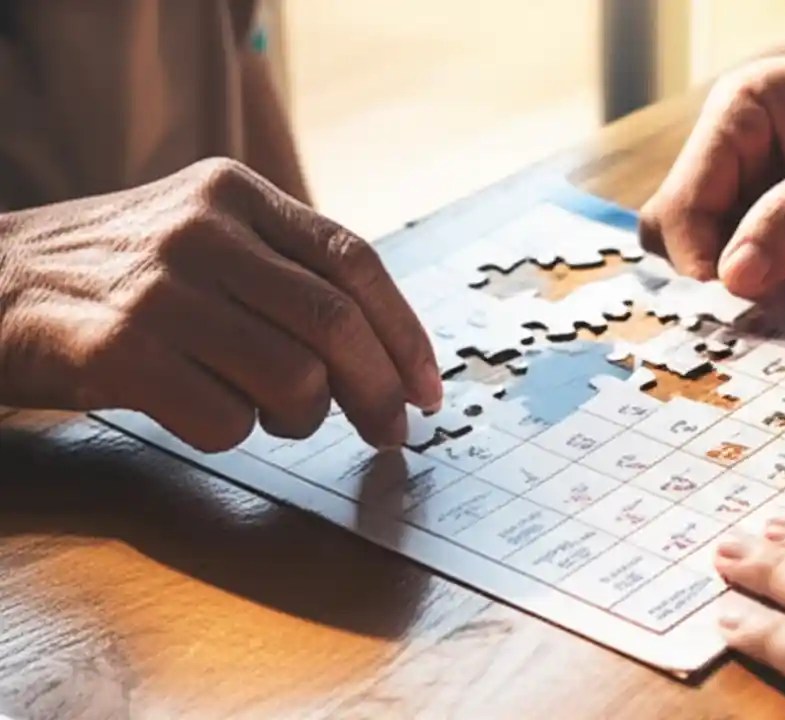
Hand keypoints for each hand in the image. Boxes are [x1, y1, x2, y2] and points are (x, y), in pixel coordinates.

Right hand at [0, 158, 441, 450]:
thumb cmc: (123, 274)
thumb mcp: (206, 233)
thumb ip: (288, 270)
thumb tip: (390, 353)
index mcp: (238, 193)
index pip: (356, 262)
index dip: (405, 335)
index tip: (427, 390)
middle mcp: (204, 230)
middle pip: (336, 324)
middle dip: (379, 391)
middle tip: (389, 432)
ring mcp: (161, 289)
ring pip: (292, 378)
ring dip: (303, 417)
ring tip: (278, 415)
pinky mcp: (121, 351)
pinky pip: (227, 419)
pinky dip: (236, 433)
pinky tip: (210, 415)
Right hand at [639, 53, 784, 296]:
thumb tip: (729, 279)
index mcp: (745, 110)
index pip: (681, 198)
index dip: (695, 250)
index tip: (732, 296)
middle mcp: (742, 152)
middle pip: (685, 233)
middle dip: (714, 273)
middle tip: (760, 311)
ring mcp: (766, 194)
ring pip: (719, 261)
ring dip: (745, 292)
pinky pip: (762, 275)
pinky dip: (776, 298)